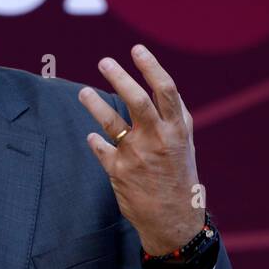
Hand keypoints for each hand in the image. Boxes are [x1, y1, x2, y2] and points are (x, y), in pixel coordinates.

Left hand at [78, 44, 204, 256]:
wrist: (172, 218)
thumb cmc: (178, 175)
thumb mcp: (184, 143)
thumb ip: (173, 116)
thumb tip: (159, 85)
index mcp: (177, 130)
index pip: (165, 90)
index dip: (150, 67)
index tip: (136, 50)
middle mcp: (157, 139)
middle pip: (136, 100)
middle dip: (119, 77)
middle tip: (104, 61)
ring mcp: (136, 155)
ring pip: (111, 122)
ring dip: (94, 104)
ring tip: (83, 93)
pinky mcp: (118, 171)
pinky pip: (101, 148)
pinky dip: (95, 141)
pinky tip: (93, 137)